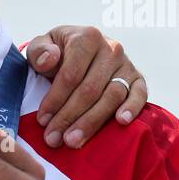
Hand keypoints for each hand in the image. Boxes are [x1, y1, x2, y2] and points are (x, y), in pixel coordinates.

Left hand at [23, 25, 147, 147]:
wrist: (77, 50)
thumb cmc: (55, 53)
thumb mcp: (40, 47)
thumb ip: (39, 51)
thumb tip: (49, 60)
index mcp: (87, 38)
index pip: (70, 74)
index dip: (55, 99)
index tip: (42, 120)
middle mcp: (111, 49)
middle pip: (90, 89)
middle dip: (69, 117)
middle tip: (54, 139)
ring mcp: (126, 64)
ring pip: (112, 96)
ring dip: (92, 122)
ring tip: (74, 141)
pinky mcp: (138, 79)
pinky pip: (139, 94)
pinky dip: (132, 108)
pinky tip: (121, 122)